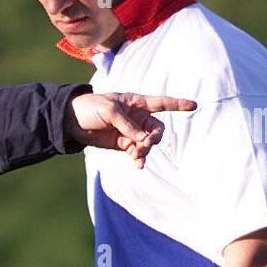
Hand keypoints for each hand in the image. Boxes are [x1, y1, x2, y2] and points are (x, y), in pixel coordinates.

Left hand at [65, 92, 196, 166]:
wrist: (72, 121)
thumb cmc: (91, 107)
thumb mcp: (108, 110)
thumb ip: (126, 124)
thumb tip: (141, 139)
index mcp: (137, 103)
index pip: (162, 103)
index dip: (178, 104)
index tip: (194, 105)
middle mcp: (138, 118)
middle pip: (157, 129)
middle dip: (154, 138)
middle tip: (144, 145)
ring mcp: (131, 132)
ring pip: (148, 143)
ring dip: (145, 149)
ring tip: (135, 155)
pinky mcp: (123, 145)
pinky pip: (137, 152)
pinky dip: (139, 158)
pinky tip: (138, 164)